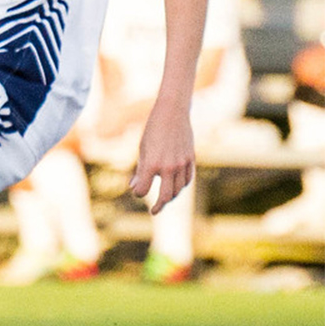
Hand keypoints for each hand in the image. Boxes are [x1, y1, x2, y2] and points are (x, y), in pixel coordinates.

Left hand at [128, 99, 193, 213]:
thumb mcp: (142, 150)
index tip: (137, 191)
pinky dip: (181, 186)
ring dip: (171, 196)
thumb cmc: (152, 131)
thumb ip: (140, 170)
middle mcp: (168, 167)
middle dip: (159, 205)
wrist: (172, 114)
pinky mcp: (191, 160)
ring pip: (179, 189)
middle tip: (153, 211)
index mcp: (151, 164)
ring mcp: (182, 164)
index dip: (139, 192)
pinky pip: (187, 179)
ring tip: (164, 199)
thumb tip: (134, 187)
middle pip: (166, 196)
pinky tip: (175, 187)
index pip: (144, 189)